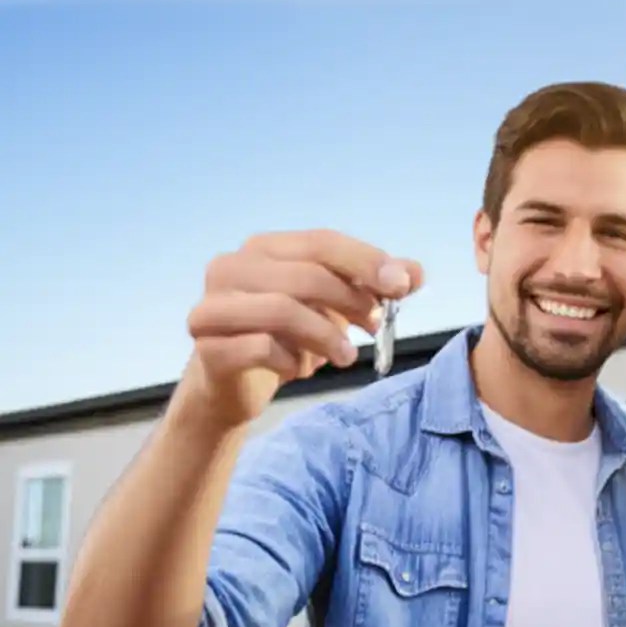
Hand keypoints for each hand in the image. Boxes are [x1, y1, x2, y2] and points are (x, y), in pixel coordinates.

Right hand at [178, 229, 423, 427]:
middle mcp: (230, 267)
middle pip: (306, 275)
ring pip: (282, 310)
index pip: (322, 241)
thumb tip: (416, 273)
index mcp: (263, 248)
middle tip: (376, 326)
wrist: (234, 385)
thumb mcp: (337, 307)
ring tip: (348, 356)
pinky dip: (292, 361)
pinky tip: (300, 369)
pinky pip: (261, 348)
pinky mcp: (208, 347)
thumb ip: (374, 287)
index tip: (402, 287)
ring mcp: (212, 306)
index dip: (366, 261)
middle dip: (351, 301)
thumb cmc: (288, 336)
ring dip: (327, 335)